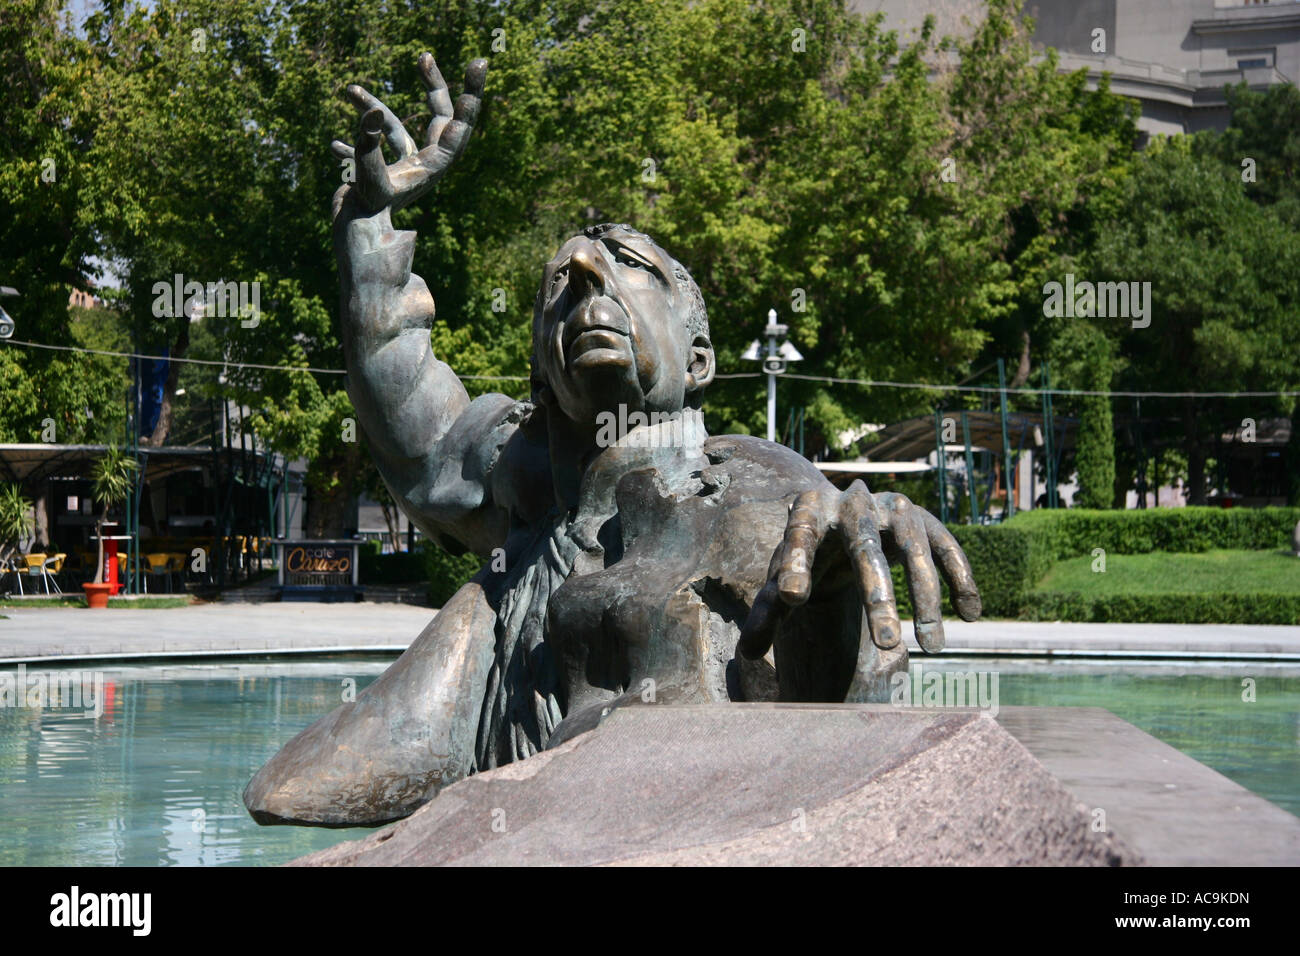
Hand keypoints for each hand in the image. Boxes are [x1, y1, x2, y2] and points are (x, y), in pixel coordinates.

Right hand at [331, 53, 486, 218]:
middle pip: (438, 117)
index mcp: (433, 166)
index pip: (457, 126)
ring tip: (349, 89)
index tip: (477, 65)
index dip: (469, 97)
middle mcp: (423, 164)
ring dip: (372, 107)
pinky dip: (356, 145)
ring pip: (395, 128)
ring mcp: (403, 169)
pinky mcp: (382, 177)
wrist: (356, 247)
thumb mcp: (367, 178)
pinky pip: (373, 151)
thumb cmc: (369, 219)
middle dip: (433, 86)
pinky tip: (334, 147)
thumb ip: (367, 145)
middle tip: (424, 54)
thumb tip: (372, 112)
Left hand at [739, 480, 980, 660]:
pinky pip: (947, 547)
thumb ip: (766, 613)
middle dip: (878, 595)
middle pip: (865, 546)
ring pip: (914, 549)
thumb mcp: (782, 580)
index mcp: (809, 508)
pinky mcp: (923, 520)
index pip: (799, 533)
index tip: (790, 600)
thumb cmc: (806, 557)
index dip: (793, 562)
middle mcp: (854, 501)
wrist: (841, 520)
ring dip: (926, 598)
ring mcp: (893, 507)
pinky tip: (970, 615)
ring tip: (930, 648)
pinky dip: (962, 577)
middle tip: (888, 643)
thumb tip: (749, 653)